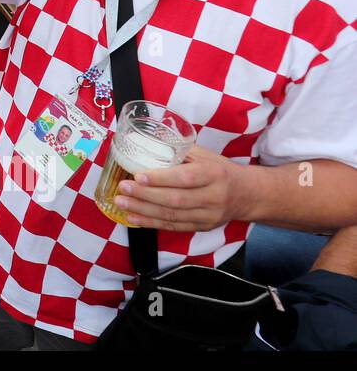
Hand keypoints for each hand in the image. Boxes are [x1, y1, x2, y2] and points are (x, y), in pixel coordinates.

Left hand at [112, 146, 249, 231]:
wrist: (247, 194)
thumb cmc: (219, 170)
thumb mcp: (205, 156)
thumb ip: (179, 151)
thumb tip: (145, 143)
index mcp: (214, 173)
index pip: (185, 177)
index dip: (161, 178)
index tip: (138, 175)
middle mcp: (214, 196)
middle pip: (176, 199)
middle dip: (145, 195)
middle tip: (123, 189)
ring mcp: (209, 215)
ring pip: (173, 215)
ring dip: (143, 210)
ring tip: (122, 203)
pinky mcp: (203, 227)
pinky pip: (175, 227)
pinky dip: (152, 223)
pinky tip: (134, 218)